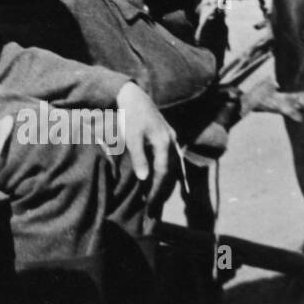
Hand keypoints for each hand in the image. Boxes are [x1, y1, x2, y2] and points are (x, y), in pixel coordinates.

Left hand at [116, 81, 178, 214]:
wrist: (133, 97)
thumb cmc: (130, 116)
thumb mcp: (131, 137)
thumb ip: (139, 157)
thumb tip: (145, 179)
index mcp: (164, 143)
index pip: (163, 172)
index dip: (157, 189)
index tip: (150, 203)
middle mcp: (172, 142)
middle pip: (171, 171)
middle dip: (163, 189)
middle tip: (154, 206)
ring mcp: (171, 139)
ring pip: (172, 166)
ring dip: (165, 182)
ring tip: (156, 197)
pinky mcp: (167, 136)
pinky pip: (170, 159)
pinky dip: (165, 171)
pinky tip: (159, 179)